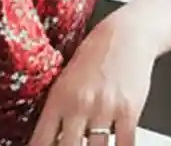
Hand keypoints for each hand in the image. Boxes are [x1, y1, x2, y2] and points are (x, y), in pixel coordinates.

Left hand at [27, 18, 157, 145]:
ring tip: (95, 145)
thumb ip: (58, 111)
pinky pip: (125, 143)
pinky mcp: (129, 110)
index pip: (41, 141)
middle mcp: (79, 106)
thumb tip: (52, 139)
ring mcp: (104, 109)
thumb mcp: (66, 80)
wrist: (127, 34)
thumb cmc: (95, 55)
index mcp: (58, 99)